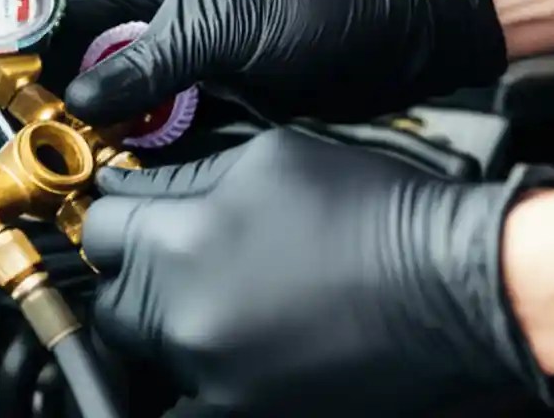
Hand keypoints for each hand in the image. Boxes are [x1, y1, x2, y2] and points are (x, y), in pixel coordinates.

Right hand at [59, 0, 507, 124]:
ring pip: (134, 89)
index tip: (24, 96)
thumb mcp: (213, 30)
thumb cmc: (309, 4)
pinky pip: (172, 115)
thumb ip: (142, 65)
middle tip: (52, 138)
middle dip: (78, 92)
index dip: (51, 49)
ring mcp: (197, 49)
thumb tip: (79, 100)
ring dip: (116, 121)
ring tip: (87, 157)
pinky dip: (154, 138)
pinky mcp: (224, 87)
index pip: (79, 7)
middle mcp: (169, 7)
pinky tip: (137, 163)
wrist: (395, 29)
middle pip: (101, 53)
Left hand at [82, 128, 553, 416]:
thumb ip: (187, 176)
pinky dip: (208, 356)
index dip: (117, 215)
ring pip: (150, 346)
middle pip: (112, 300)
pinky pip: (195, 382)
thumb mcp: (268, 159)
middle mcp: (184, 320)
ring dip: (168, 316)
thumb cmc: (372, 211)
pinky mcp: (247, 408)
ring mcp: (215, 374)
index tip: (133, 212)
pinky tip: (252, 324)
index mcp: (180, 245)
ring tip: (225, 287)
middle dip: (133, 272)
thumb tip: (139, 188)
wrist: (454, 285)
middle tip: (177, 251)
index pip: (99, 231)